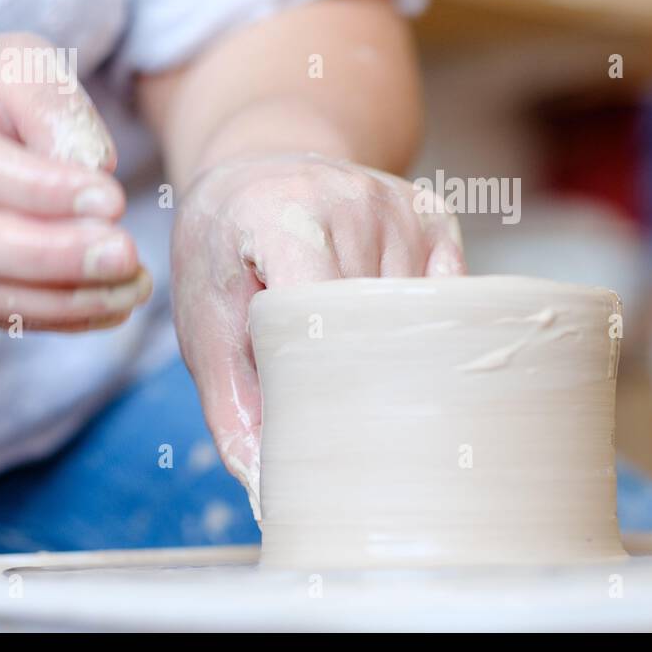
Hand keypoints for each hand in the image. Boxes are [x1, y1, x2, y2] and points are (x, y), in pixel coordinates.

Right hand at [0, 34, 150, 330]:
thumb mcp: (13, 62)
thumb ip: (50, 99)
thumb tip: (91, 162)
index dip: (39, 188)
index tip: (111, 199)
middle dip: (53, 254)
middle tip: (126, 254)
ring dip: (63, 297)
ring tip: (134, 286)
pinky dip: (59, 317)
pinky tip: (115, 307)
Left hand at [170, 153, 465, 514]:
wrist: (262, 162)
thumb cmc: (225, 249)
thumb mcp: (204, 319)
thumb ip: (231, 403)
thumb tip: (265, 489)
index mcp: (281, 215)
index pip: (318, 314)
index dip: (320, 375)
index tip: (318, 425)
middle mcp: (351, 199)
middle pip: (371, 322)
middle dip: (355, 373)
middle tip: (338, 411)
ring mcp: (400, 205)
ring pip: (413, 314)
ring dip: (386, 346)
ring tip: (351, 348)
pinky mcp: (435, 214)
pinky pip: (447, 294)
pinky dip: (419, 323)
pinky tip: (384, 322)